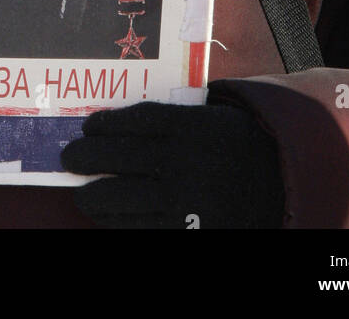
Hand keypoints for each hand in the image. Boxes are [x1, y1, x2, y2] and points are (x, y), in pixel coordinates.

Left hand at [61, 100, 284, 228]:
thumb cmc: (232, 144)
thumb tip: (114, 124)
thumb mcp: (210, 117)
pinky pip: (139, 228)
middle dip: (85, 159)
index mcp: (193, 127)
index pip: (136, 122)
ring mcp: (186, 200)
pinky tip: (106, 216)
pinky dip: (117, 222)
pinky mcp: (187, 231)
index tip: (87, 127)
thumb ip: (170, 118)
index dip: (105, 125)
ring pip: (122, 198)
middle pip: (119, 158)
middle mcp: (186, 162)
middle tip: (69, 159)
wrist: (278, 184)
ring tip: (83, 194)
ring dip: (93, 196)